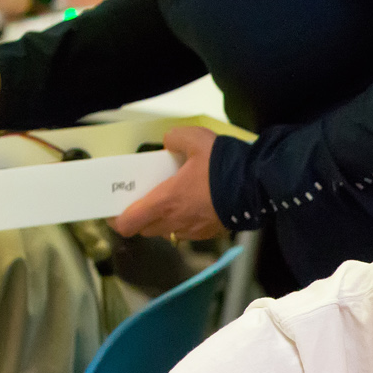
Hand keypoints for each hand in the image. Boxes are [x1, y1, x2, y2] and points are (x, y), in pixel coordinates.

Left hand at [112, 125, 225, 240]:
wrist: (257, 186)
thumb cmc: (221, 165)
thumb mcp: (194, 138)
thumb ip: (174, 139)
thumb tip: (169, 144)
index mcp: (164, 202)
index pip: (128, 223)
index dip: (116, 219)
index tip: (115, 210)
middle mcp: (175, 222)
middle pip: (145, 229)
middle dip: (140, 218)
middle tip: (144, 201)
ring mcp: (194, 230)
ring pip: (167, 232)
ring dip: (163, 222)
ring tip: (172, 204)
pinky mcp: (211, 233)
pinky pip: (188, 232)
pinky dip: (185, 223)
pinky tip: (195, 207)